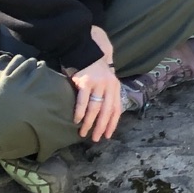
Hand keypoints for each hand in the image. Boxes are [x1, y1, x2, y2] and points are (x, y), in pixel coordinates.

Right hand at [70, 24, 121, 142]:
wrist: (86, 53)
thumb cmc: (96, 72)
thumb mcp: (107, 83)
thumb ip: (107, 96)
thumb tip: (106, 117)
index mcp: (116, 87)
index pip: (116, 109)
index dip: (112, 124)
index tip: (108, 135)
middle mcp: (109, 86)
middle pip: (106, 111)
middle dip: (101, 127)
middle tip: (96, 139)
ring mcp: (98, 84)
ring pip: (95, 108)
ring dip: (89, 123)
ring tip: (83, 132)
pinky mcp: (86, 82)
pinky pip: (83, 101)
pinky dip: (80, 112)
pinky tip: (76, 120)